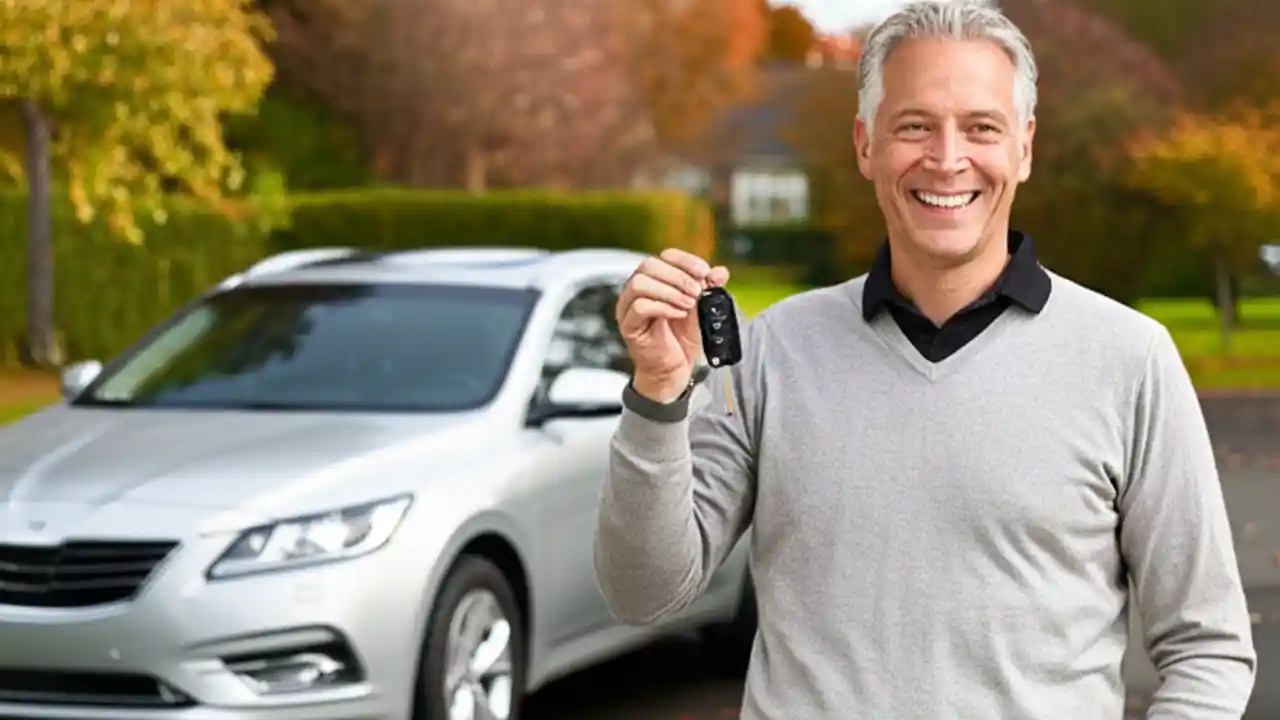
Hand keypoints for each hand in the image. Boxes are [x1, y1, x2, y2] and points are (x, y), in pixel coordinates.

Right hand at [616, 248, 730, 401]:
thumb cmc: (682, 340)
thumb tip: (720, 272)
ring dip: (669, 291)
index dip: (686, 261)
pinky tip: (678, 315)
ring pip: (640, 283)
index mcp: (655, 280)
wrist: (673, 371)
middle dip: (678, 276)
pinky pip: (639, 307)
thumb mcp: (702, 309)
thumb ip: (709, 289)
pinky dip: (663, 307)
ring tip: (688, 305)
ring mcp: (628, 307)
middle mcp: (637, 290)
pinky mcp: (628, 325)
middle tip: (697, 292)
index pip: (665, 256)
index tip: (705, 273)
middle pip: (649, 265)